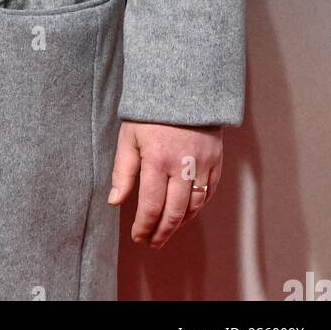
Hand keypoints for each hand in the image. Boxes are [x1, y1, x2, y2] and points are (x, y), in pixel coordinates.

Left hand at [107, 120, 222, 247]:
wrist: (184, 86)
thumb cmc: (151, 112)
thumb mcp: (129, 136)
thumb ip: (123, 171)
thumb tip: (114, 201)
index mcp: (157, 159)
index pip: (150, 206)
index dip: (144, 227)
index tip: (137, 237)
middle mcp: (182, 166)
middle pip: (173, 213)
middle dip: (161, 233)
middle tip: (151, 243)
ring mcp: (202, 165)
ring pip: (193, 207)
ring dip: (179, 225)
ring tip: (165, 232)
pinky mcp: (216, 161)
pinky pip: (208, 194)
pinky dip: (196, 209)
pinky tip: (184, 214)